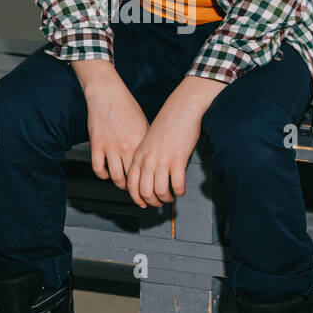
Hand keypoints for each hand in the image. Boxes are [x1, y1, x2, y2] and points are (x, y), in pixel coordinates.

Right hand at [84, 74, 150, 191]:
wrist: (106, 93)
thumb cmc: (126, 106)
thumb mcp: (143, 123)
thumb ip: (147, 141)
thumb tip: (155, 156)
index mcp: (141, 141)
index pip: (149, 169)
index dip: (153, 182)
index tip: (154, 188)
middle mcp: (127, 146)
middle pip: (134, 178)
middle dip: (138, 189)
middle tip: (140, 193)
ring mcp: (111, 147)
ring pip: (116, 178)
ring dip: (121, 185)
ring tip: (124, 185)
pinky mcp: (96, 145)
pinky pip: (99, 169)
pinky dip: (103, 175)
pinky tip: (107, 174)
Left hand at [125, 93, 203, 207]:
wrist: (181, 109)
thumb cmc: (167, 122)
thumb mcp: (147, 140)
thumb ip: (144, 156)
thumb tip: (147, 175)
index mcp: (139, 155)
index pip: (132, 184)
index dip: (137, 198)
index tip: (142, 203)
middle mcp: (148, 160)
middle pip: (145, 191)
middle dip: (152, 202)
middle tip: (159, 203)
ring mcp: (162, 160)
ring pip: (160, 191)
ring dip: (166, 199)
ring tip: (171, 198)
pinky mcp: (178, 160)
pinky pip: (177, 185)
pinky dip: (180, 192)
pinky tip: (181, 190)